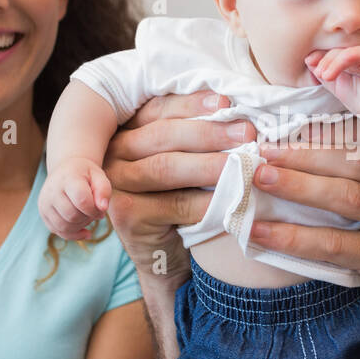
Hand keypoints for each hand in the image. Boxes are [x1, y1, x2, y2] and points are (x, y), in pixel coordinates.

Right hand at [39, 157, 111, 240]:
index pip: (82, 201)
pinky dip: (73, 234)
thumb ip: (104, 191)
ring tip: (88, 216)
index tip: (101, 208)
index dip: (94, 210)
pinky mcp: (43, 213)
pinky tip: (84, 230)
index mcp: (67, 178)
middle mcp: (51, 191)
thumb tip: (103, 208)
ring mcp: (44, 203)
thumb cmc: (86, 175)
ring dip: (81, 226)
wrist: (66, 170)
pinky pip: (58, 231)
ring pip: (64, 227)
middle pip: (73, 216)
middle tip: (94, 211)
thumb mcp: (99, 176)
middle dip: (88, 218)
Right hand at [102, 90, 255, 281]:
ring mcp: (115, 186)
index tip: (227, 102)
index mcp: (126, 132)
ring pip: (166, 168)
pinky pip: (174, 204)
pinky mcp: (126, 216)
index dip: (193, 104)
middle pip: (163, 135)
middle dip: (208, 132)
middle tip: (246, 132)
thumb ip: (194, 138)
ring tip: (243, 163)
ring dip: (209, 164)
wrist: (167, 256)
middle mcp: (113, 155)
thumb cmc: (181, 201)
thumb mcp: (184, 164)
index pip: (158, 109)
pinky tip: (232, 198)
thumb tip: (236, 113)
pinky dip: (207, 201)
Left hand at [246, 142, 359, 341]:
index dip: (327, 130)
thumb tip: (317, 154)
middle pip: (355, 160)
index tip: (288, 127)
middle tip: (264, 150)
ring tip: (260, 179)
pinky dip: (293, 237)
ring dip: (296, 185)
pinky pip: (333, 244)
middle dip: (305, 153)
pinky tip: (262, 233)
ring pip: (345, 196)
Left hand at [305, 45, 359, 119]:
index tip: (310, 63)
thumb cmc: (359, 98)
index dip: (320, 55)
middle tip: (319, 73)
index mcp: (349, 57)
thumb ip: (324, 73)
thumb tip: (309, 59)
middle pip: (339, 49)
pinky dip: (350, 56)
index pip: (332, 50)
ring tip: (326, 75)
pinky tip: (336, 69)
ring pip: (350, 51)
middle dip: (326, 60)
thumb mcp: (336, 86)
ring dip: (334, 62)